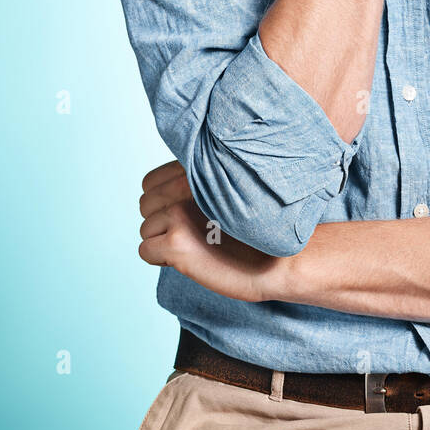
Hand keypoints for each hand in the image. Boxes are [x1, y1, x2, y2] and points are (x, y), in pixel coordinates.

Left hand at [137, 160, 282, 302]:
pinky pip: (145, 251)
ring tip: (196, 245)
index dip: (164, 202)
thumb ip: (203, 183)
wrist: (285, 257)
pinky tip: (188, 259)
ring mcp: (179, 214)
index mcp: (198, 170)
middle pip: (145, 205)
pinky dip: (161, 259)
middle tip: (194, 233)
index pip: (150, 182)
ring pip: (145, 229)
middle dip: (162, 222)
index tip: (188, 215)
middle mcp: (185, 186)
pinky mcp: (175, 242)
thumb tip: (170, 196)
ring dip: (163, 241)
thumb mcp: (233, 189)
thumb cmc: (263, 226)